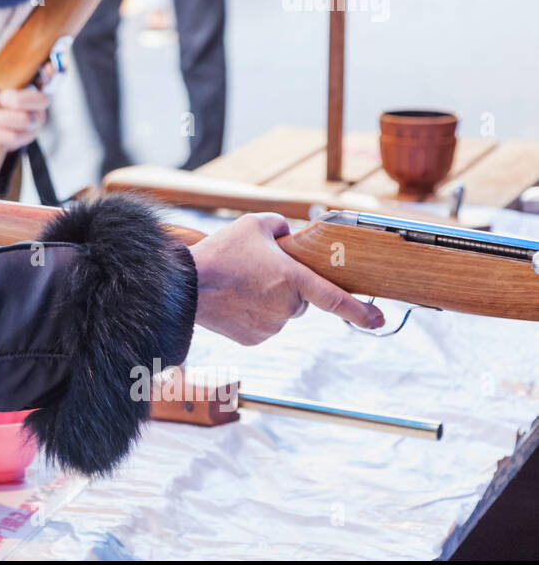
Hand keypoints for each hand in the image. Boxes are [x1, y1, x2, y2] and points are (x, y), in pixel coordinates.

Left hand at [0, 75, 50, 150]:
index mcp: (33, 81)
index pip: (51, 74)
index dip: (51, 72)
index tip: (46, 68)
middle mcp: (40, 100)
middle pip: (41, 100)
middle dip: (18, 100)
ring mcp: (36, 119)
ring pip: (28, 120)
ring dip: (4, 118)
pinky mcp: (27, 136)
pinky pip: (17, 137)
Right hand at [188, 213, 384, 344]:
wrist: (184, 285)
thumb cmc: (220, 253)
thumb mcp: (254, 225)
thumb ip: (281, 227)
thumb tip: (290, 235)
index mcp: (294, 279)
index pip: (335, 299)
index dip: (361, 311)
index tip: (379, 320)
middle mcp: (287, 307)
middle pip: (300, 299)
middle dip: (286, 287)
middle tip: (257, 272)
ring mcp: (271, 326)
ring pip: (280, 313)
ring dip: (267, 300)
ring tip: (239, 285)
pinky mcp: (254, 339)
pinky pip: (263, 326)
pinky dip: (252, 315)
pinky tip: (234, 301)